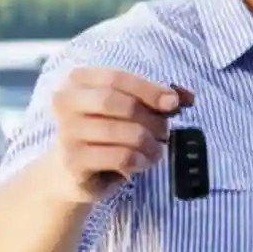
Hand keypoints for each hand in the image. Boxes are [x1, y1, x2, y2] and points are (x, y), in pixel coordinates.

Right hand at [47, 66, 186, 203]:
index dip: (149, 89)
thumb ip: (156, 98)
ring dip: (149, 143)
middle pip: (118, 103)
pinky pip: (119, 156)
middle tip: (164, 132)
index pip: (116, 78)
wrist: (70, 173)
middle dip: (150, 118)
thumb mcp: (128, 110)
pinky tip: (141, 163)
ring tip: (156, 150)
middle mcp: (65, 102)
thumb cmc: (104, 134)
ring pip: (122, 132)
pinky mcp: (73, 160)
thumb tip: (186, 97)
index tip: (173, 104)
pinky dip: (139, 160)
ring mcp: (66, 132)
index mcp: (78, 81)